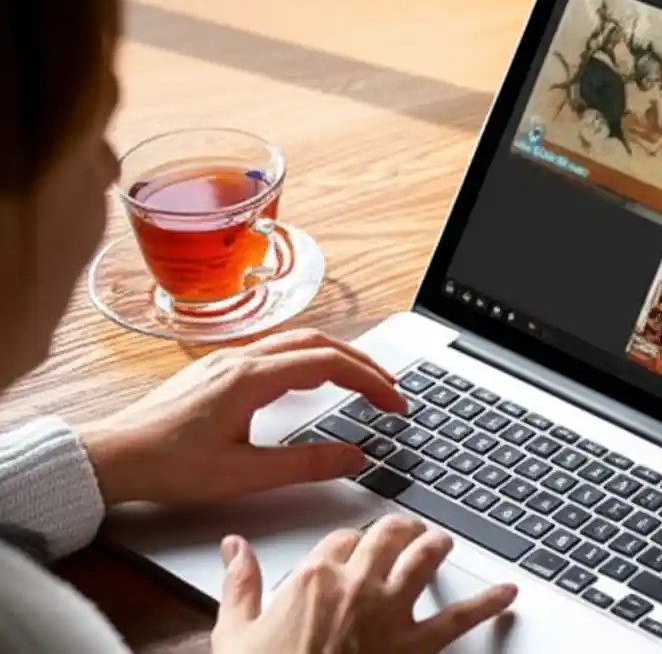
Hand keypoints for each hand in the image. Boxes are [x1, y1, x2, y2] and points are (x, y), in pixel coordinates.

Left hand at [77, 329, 406, 505]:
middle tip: (391, 389)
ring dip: (338, 357)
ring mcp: (228, 361)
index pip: (329, 364)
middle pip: (319, 342)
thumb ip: (305, 466)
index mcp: (251, 378)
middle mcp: (242, 360)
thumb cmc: (167, 466)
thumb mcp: (244, 475)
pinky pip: (277, 351)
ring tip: (363, 382)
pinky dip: (311, 360)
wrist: (111, 458)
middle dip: (363, 363)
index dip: (370, 381)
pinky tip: (314, 382)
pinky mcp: (218, 371)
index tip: (394, 403)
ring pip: (298, 342)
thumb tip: (355, 456)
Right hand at [213, 515, 517, 653]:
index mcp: (314, 577)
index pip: (343, 538)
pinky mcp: (414, 646)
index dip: (352, 540)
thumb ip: (241, 583)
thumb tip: (235, 548)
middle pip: (389, 535)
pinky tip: (507, 592)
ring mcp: (389, 612)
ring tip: (443, 542)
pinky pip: (459, 617)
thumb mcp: (237, 631)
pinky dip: (488, 603)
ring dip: (438, 545)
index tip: (355, 546)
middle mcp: (357, 585)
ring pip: (425, 557)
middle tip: (407, 530)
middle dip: (401, 528)